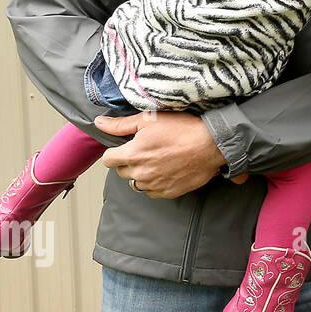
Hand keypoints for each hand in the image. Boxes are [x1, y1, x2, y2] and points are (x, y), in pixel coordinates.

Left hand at [95, 111, 248, 198]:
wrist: (211, 145)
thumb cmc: (182, 129)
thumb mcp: (149, 119)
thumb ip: (120, 124)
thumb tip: (99, 123)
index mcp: (132, 154)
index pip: (108, 160)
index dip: (115, 152)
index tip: (126, 147)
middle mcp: (140, 173)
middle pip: (121, 172)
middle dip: (129, 162)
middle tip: (146, 151)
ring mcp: (154, 185)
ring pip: (136, 183)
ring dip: (141, 174)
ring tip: (157, 161)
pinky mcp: (167, 192)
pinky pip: (152, 192)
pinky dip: (155, 183)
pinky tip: (166, 170)